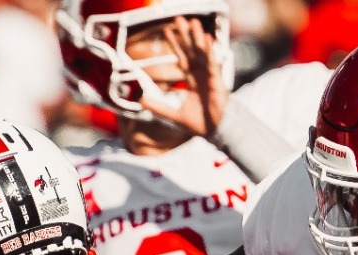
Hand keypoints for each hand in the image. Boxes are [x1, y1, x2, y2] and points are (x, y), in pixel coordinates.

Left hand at [141, 18, 224, 140]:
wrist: (214, 132)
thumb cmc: (199, 123)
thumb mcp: (174, 114)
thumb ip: (158, 107)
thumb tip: (140, 101)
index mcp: (192, 80)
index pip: (182, 58)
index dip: (175, 45)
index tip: (167, 31)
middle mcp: (201, 74)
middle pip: (192, 51)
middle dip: (186, 35)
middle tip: (179, 19)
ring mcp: (209, 76)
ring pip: (202, 53)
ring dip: (197, 37)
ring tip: (193, 22)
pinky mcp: (217, 81)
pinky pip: (213, 63)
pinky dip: (209, 51)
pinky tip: (206, 39)